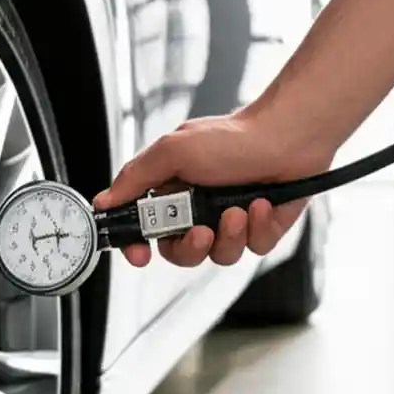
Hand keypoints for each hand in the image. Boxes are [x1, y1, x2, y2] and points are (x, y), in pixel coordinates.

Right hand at [93, 103, 333, 267]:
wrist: (288, 137)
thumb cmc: (234, 138)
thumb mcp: (172, 151)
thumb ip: (135, 178)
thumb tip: (104, 201)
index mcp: (172, 191)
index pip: (143, 230)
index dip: (138, 246)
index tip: (139, 254)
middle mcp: (198, 208)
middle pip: (179, 251)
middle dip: (189, 246)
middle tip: (199, 229)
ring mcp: (229, 220)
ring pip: (217, 255)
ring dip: (228, 235)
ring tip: (237, 209)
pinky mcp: (260, 228)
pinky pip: (252, 248)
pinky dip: (256, 227)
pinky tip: (260, 204)